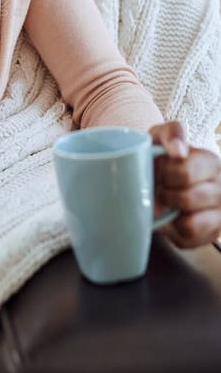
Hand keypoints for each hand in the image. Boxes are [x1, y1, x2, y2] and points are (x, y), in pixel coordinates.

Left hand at [151, 120, 220, 247]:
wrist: (158, 178)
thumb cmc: (162, 155)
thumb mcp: (162, 136)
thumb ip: (171, 134)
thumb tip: (179, 150)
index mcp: (210, 162)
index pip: (186, 172)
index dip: (164, 174)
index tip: (158, 169)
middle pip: (187, 198)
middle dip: (165, 194)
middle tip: (160, 187)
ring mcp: (219, 213)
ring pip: (191, 223)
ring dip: (170, 213)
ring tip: (166, 201)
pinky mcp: (211, 233)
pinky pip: (189, 238)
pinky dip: (174, 229)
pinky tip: (173, 215)